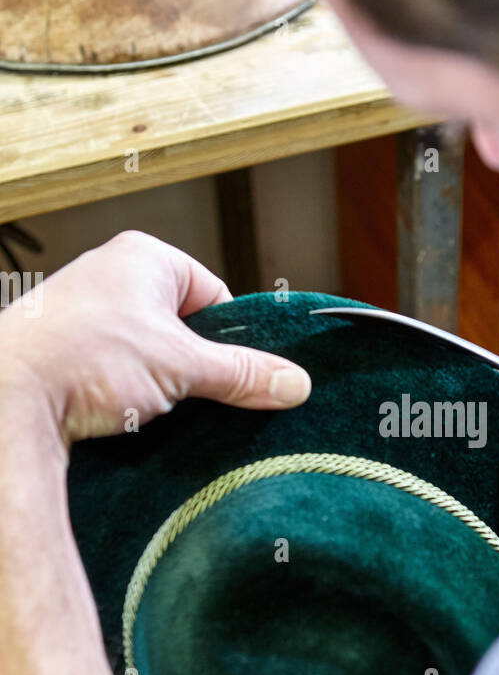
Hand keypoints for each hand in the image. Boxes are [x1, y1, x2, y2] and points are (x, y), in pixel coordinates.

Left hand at [0, 230, 311, 444]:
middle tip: (198, 398)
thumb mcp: (182, 366)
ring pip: (149, 353)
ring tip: (156, 410)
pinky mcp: (62, 349)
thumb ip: (242, 373)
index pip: (213, 296)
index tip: (236, 375)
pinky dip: (127, 395)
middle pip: (183, 328)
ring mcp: (82, 313)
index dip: (230, 339)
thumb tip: (294, 383)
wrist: (6, 398)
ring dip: (160, 385)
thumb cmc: (85, 359)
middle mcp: (111, 275)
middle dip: (194, 366)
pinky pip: (115, 371)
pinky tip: (124, 417)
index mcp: (145, 257)